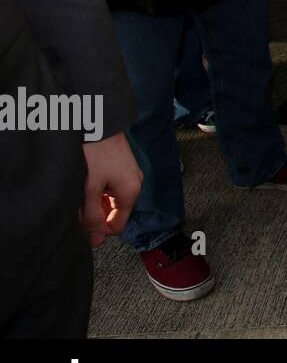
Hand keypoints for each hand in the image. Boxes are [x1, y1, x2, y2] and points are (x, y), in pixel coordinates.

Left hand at [81, 133, 141, 247]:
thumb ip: (92, 216)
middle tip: (76, 209)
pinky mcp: (122, 165)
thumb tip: (95, 239)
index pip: (117, 225)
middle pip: (113, 212)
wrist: (98, 123)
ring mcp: (129, 173)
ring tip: (79, 193)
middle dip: (94, 214)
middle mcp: (134, 183)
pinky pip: (110, 186)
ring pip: (110, 199)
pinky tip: (85, 182)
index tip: (81, 229)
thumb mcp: (89, 190)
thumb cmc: (95, 154)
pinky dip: (97, 189)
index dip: (99, 231)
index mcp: (131, 192)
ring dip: (94, 201)